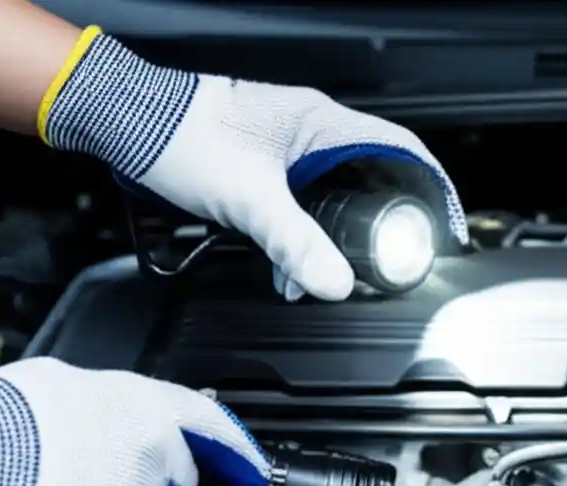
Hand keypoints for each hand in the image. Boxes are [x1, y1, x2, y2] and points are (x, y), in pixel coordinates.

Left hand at [41, 27, 465, 300]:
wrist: (123, 120)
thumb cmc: (177, 136)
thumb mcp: (248, 200)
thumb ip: (295, 245)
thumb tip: (334, 283)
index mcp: (321, 122)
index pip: (401, 148)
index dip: (431, 185)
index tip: (444, 221)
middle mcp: (310, 128)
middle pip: (372, 174)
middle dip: (382, 220)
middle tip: (392, 257)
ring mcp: (287, 144)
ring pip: (334, 191)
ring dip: (335, 233)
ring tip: (326, 273)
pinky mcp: (263, 161)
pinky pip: (303, 197)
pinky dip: (303, 230)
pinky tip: (288, 261)